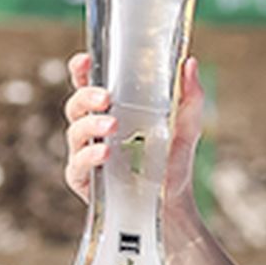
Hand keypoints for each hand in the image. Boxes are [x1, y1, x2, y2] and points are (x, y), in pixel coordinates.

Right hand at [63, 51, 207, 210]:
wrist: (173, 205)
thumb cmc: (172, 162)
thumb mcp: (186, 126)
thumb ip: (189, 96)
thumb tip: (190, 63)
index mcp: (112, 110)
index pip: (89, 83)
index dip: (81, 69)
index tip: (85, 59)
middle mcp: (93, 129)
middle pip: (76, 104)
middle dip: (86, 96)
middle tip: (106, 97)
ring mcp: (85, 153)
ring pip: (74, 131)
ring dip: (90, 124)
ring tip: (113, 125)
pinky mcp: (83, 179)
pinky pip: (78, 164)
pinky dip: (90, 155)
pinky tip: (105, 153)